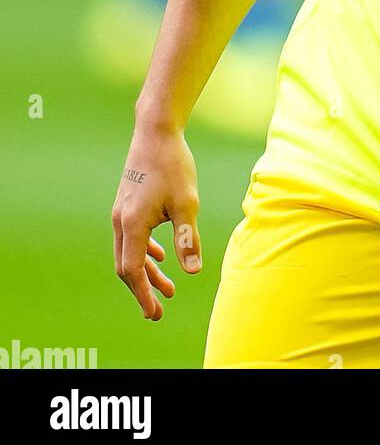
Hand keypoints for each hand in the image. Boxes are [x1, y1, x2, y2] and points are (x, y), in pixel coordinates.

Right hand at [112, 125, 201, 320]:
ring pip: (129, 252)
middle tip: (159, 310)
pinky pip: (131, 237)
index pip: (133, 270)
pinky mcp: (127, 203)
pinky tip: (160, 256)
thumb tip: (193, 271)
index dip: (143, 294)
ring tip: (168, 287)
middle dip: (143, 290)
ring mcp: (121, 212)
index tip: (154, 313)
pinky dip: (144, 251)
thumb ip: (187, 238)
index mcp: (132, 224)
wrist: (156, 132)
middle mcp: (120, 221)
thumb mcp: (187, 203)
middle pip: (127, 266)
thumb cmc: (173, 165)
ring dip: (146, 271)